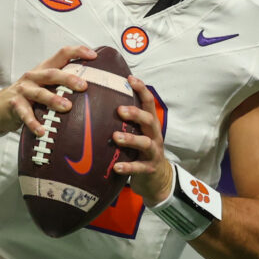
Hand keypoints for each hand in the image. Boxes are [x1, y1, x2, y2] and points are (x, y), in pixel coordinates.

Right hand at [0, 45, 96, 136]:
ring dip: (53, 100)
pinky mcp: (15, 105)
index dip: (77, 52)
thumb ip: (63, 84)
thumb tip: (94, 89)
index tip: (94, 56)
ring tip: (67, 108)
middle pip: (52, 73)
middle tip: (83, 86)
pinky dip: (34, 123)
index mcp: (44, 69)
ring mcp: (24, 90)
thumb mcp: (45, 85)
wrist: (1, 106)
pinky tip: (43, 131)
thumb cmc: (30, 95)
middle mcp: (34, 76)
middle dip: (68, 78)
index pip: (62, 54)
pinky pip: (26, 115)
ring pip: (40, 93)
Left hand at [112, 75, 173, 204]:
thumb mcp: (138, 132)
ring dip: (131, 139)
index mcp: (150, 124)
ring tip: (115, 137)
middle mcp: (154, 135)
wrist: (158, 179)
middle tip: (119, 110)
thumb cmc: (141, 151)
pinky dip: (128, 167)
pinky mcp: (149, 169)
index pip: (149, 102)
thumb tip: (100, 101)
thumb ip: (126, 120)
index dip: (142, 89)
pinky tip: (116, 167)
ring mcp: (153, 152)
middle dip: (136, 114)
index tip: (130, 78)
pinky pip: (139, 168)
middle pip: (149, 120)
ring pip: (146, 143)